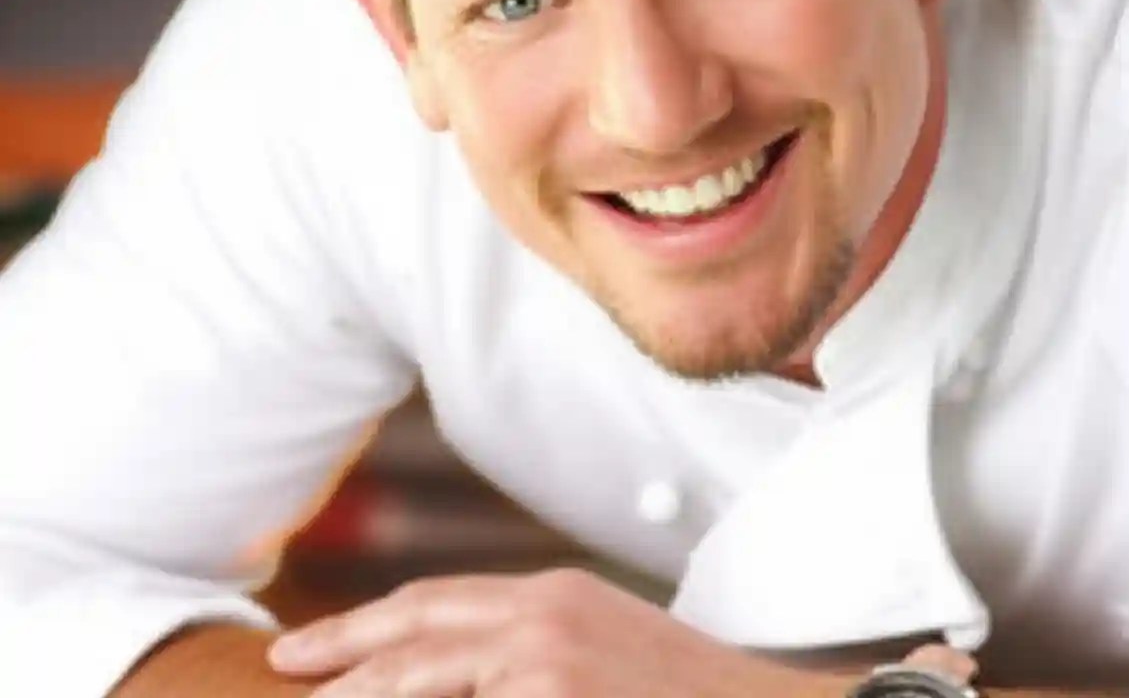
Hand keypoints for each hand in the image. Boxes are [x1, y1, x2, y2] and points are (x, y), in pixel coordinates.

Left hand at [269, 568, 856, 696]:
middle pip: (416, 623)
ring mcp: (548, 649)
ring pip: (426, 668)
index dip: (373, 625)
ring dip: (366, 691)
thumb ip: (538, 661)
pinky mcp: (555, 686)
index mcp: (553, 595)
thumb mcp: (604, 657)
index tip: (318, 646)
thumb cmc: (688, 696)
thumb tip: (479, 682)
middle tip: (286, 663)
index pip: (438, 603)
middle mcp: (543, 609)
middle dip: (343, 647)